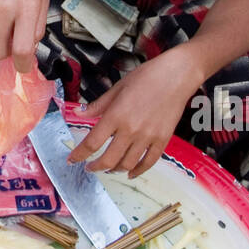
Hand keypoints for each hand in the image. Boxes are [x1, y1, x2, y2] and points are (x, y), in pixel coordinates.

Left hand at [67, 47, 202, 178]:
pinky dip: (138, 171)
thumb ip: (98, 105)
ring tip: (109, 168)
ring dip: (115, 169)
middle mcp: (131, 129)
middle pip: (108, 159)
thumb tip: (78, 113)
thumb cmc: (146, 77)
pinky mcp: (163, 140)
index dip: (79, 155)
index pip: (92, 142)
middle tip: (89, 168)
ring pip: (128, 164)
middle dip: (95, 167)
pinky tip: (131, 173)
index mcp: (116, 115)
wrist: (176, 75)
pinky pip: (149, 162)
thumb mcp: (117, 88)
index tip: (72, 160)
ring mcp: (148, 137)